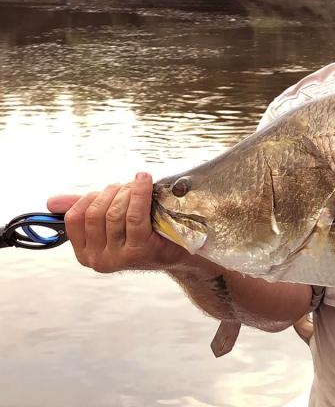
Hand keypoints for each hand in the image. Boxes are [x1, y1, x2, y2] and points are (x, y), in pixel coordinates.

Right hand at [47, 172, 189, 272]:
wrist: (178, 253)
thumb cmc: (145, 234)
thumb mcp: (112, 223)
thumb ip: (84, 211)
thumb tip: (51, 202)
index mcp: (86, 254)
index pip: (74, 218)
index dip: (89, 198)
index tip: (107, 191)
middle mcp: (99, 260)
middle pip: (95, 213)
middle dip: (111, 192)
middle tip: (127, 186)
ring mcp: (119, 257)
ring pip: (114, 212)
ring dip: (127, 191)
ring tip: (138, 186)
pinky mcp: (140, 249)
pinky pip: (134, 214)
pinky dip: (139, 192)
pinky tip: (144, 180)